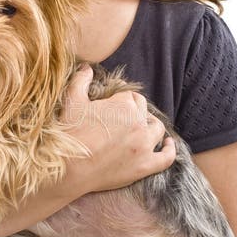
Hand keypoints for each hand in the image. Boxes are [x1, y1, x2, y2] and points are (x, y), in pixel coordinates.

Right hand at [61, 65, 175, 193]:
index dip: (120, 101)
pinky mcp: (145, 166)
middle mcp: (138, 123)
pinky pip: (167, 157)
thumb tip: (86, 68)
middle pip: (144, 111)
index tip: (112, 108)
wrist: (67, 168)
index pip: (130, 96)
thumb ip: (81, 80)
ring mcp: (144, 146)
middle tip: (121, 120)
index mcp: (124, 105)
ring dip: (150, 127)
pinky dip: (170, 150)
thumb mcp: (72, 101)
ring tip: (142, 128)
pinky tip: (167, 144)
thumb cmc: (69, 134)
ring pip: (157, 130)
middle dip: (134, 112)